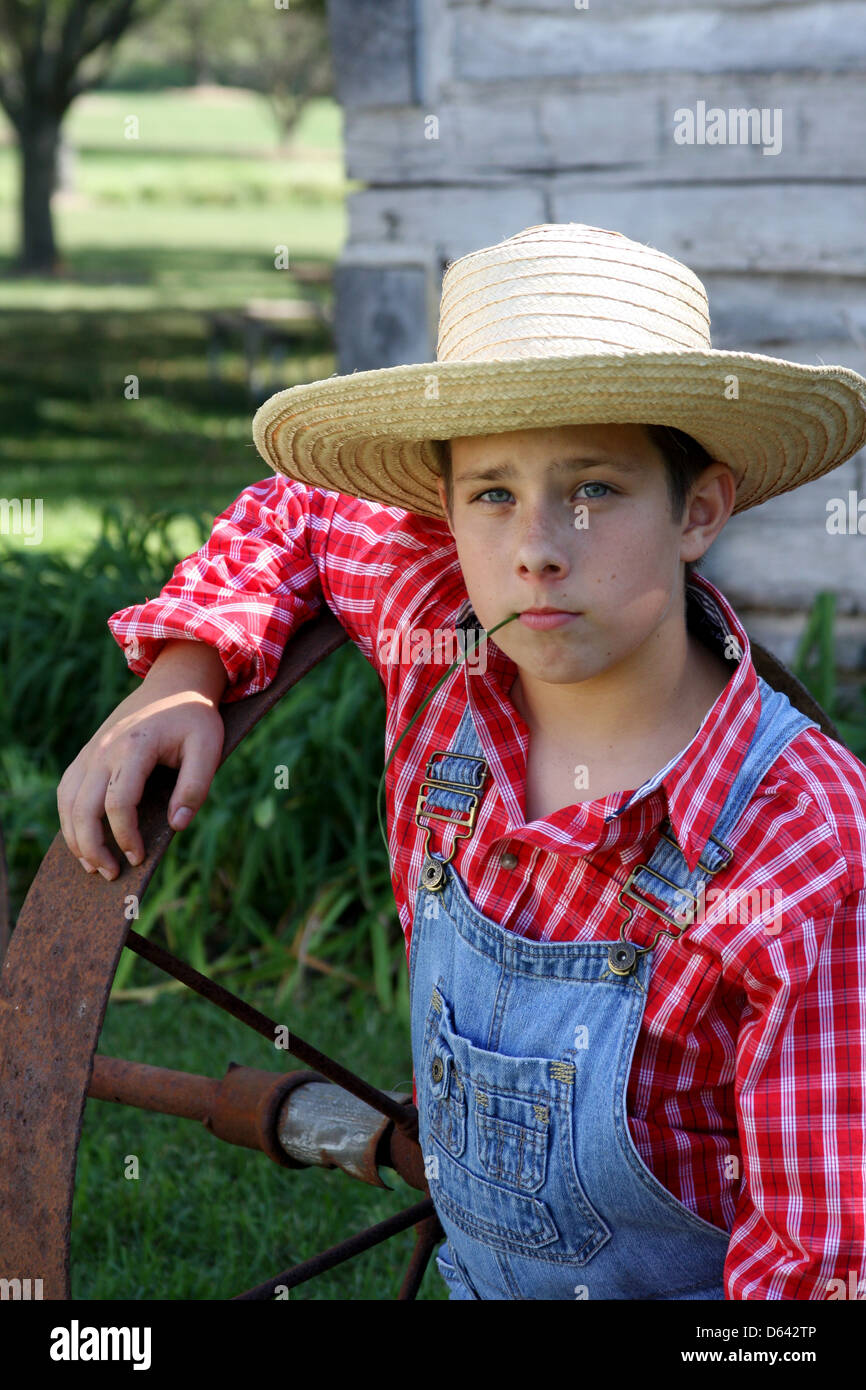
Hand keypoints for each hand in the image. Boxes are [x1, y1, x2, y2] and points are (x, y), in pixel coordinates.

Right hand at [57, 682, 224, 880]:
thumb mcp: (208, 748)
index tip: (139, 859)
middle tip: (111, 875)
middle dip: (92, 847)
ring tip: (93, 865)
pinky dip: (68, 818)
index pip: (118, 802)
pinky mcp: (88, 753)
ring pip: (67, 801)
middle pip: (82, 807)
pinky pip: (67, 789)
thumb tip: (176, 825)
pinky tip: (82, 838)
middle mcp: (104, 750)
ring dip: (75, 837)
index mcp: (134, 747)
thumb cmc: (194, 718)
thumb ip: (195, 787)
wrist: (174, 682)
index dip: (124, 836)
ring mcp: (91, 751)